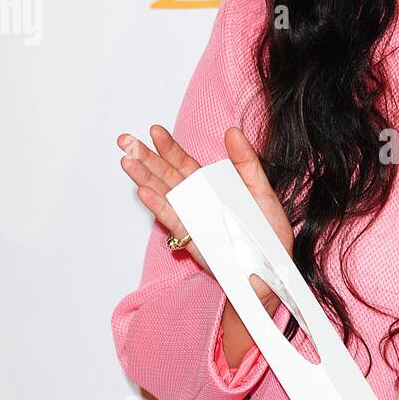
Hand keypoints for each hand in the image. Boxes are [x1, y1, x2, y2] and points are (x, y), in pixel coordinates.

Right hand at [116, 123, 293, 305]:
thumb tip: (233, 132)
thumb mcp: (261, 189)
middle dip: (145, 158)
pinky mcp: (194, 239)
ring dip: (145, 179)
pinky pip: (174, 220)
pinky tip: (145, 191)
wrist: (273, 268)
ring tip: (128, 162)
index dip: (169, 148)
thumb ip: (246, 162)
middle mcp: (198, 202)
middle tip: (125, 140)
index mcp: (212, 187)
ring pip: (164, 196)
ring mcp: (193, 220)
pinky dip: (160, 207)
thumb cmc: (267, 232)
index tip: (154, 131)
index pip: (185, 164)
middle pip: (167, 177)